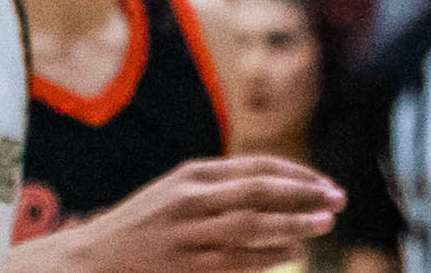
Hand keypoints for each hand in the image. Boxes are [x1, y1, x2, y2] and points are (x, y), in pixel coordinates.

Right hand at [80, 158, 342, 272]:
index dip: (297, 175)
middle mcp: (190, 200)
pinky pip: (236, 261)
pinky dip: (268, 256)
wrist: (92, 260)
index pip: (257, 167)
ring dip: (293, 226)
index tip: (326, 184)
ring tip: (324, 226)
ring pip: (251, 228)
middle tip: (338, 201)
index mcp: (191, 175)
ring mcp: (186, 235)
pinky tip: (293, 253)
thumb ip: (220, 186)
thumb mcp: (177, 191)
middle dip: (303, 196)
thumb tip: (278, 185)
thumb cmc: (144, 223)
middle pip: (259, 193)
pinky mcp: (185, 267)